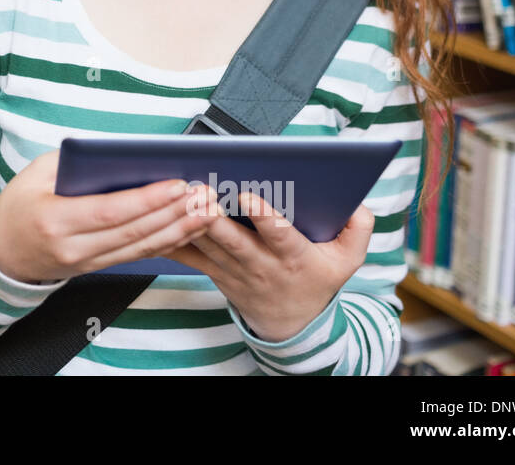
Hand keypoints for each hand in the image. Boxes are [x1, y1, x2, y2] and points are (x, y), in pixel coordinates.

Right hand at [0, 152, 213, 284]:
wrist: (1, 252)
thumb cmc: (19, 205)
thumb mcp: (36, 173)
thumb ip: (74, 162)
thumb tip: (120, 153)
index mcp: (54, 219)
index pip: (110, 211)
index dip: (147, 199)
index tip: (178, 184)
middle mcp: (72, 247)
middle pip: (133, 232)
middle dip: (174, 213)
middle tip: (204, 195)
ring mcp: (85, 263)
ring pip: (141, 248)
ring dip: (178, 230)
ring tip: (207, 212)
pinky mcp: (96, 268)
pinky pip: (137, 256)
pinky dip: (165, 243)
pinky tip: (188, 230)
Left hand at [168, 191, 373, 341]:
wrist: (290, 324)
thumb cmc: (317, 279)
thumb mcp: (348, 261)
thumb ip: (359, 230)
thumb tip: (360, 204)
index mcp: (294, 257)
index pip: (279, 236)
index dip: (264, 216)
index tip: (249, 196)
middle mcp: (261, 264)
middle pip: (234, 240)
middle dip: (216, 216)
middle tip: (200, 190)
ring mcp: (234, 270)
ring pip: (207, 245)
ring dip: (189, 221)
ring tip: (176, 195)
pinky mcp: (214, 271)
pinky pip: (188, 255)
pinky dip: (170, 238)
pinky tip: (154, 218)